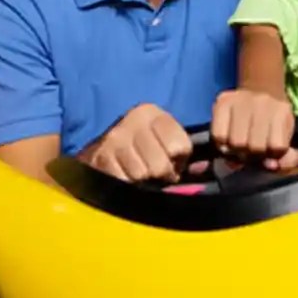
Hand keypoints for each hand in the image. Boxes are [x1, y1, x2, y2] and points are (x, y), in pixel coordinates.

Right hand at [77, 104, 192, 183]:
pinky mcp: (100, 159)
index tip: (176, 157)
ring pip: (141, 176)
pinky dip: (129, 184)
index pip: (178, 146)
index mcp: (152, 113)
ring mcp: (114, 142)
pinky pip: (123, 182)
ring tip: (144, 172)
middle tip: (161, 171)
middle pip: (159, 166)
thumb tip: (198, 170)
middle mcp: (132, 123)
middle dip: (164, 173)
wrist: (103, 133)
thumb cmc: (143, 135)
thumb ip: (180, 145)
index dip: (181, 157)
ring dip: (146, 181)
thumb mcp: (162, 129)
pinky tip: (129, 175)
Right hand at [211, 90, 297, 171]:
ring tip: (240, 145)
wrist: (260, 88)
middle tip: (251, 150)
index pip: (277, 147)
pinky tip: (228, 138)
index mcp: (282, 111)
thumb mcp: (287, 135)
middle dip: (253, 154)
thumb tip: (271, 167)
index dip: (272, 155)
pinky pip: (218, 135)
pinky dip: (222, 143)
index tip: (270, 150)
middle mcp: (261, 103)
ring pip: (235, 143)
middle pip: (254, 147)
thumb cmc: (274, 118)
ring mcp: (240, 100)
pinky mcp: (222, 101)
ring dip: (237, 150)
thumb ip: (288, 158)